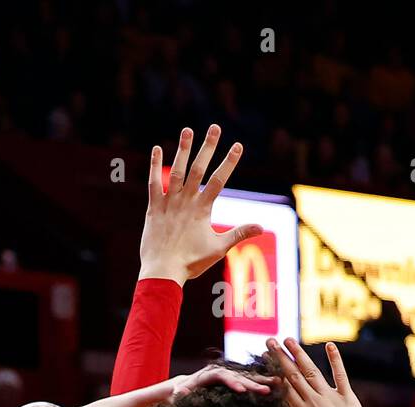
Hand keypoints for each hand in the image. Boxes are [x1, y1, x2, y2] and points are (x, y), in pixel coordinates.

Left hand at [139, 125, 262, 284]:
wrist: (162, 271)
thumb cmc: (191, 262)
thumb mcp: (218, 248)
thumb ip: (239, 233)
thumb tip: (262, 227)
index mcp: (203, 209)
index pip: (219, 180)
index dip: (229, 162)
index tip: (238, 145)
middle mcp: (186, 202)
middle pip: (199, 169)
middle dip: (208, 147)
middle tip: (214, 127)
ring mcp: (168, 204)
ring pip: (177, 171)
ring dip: (183, 150)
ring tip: (188, 130)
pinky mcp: (153, 209)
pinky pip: (153, 183)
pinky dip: (155, 166)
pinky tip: (157, 149)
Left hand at [169, 363, 271, 401]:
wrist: (182, 388)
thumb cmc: (178, 393)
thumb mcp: (176, 394)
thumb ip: (179, 394)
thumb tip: (181, 393)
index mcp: (207, 374)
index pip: (221, 376)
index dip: (231, 383)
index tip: (241, 391)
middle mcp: (220, 371)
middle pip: (238, 376)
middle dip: (251, 384)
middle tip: (265, 391)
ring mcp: (228, 374)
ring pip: (246, 376)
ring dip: (262, 380)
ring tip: (278, 383)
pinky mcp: (233, 379)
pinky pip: (249, 380)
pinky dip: (261, 382)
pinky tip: (276, 384)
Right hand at [270, 338, 372, 406]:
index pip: (281, 386)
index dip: (272, 370)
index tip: (263, 358)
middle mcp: (311, 401)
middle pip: (292, 374)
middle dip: (280, 356)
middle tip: (270, 341)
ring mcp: (329, 397)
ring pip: (311, 371)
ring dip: (299, 354)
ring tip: (289, 340)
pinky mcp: (347, 398)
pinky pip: (340, 375)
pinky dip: (335, 360)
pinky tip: (330, 345)